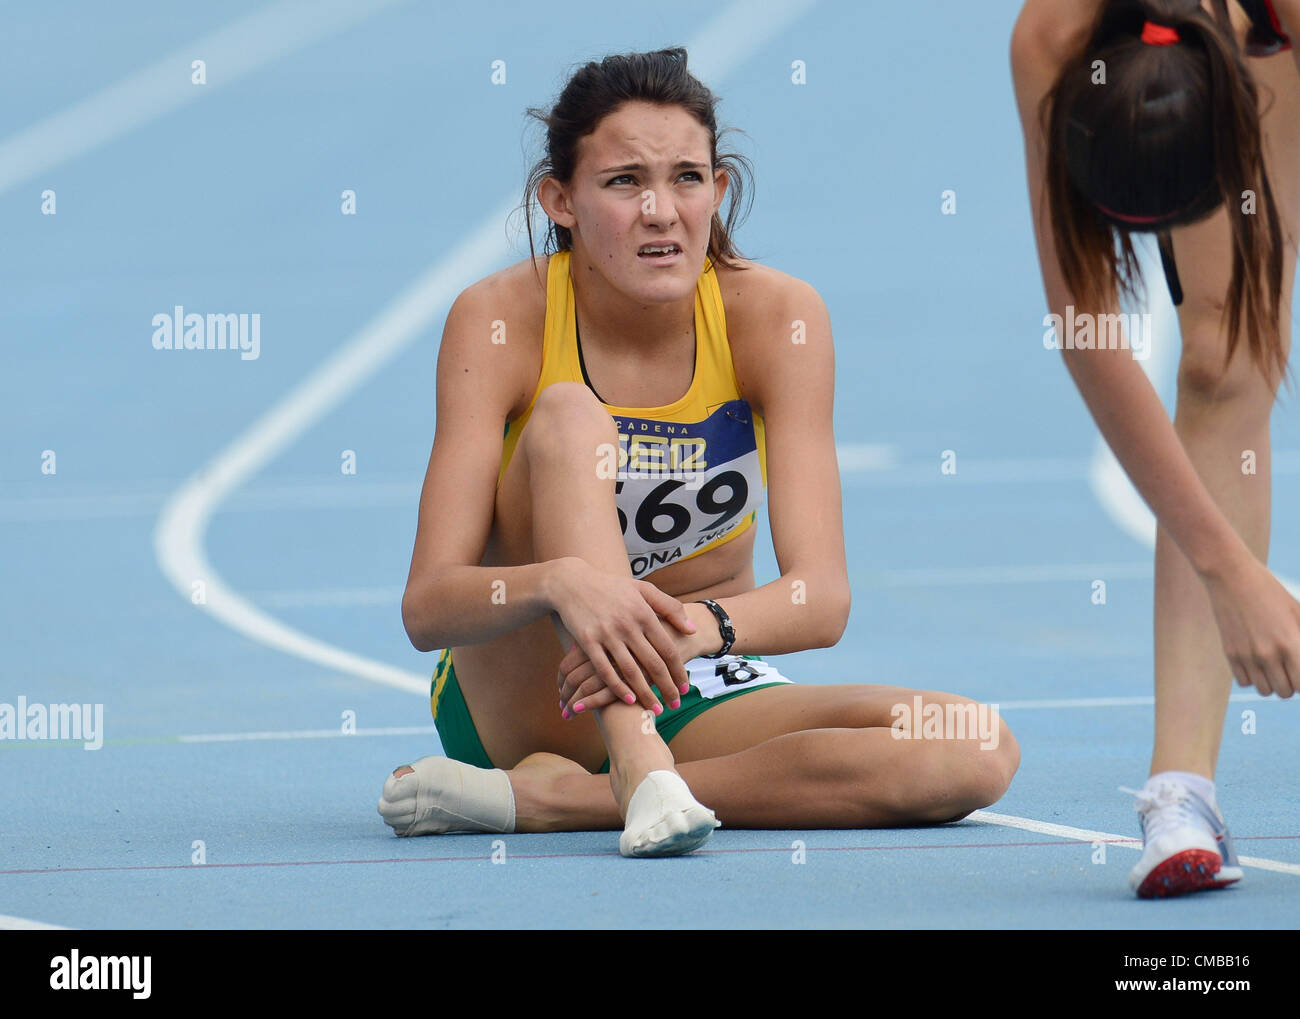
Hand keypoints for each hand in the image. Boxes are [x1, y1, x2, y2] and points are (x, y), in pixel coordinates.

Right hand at [545, 558, 699, 712]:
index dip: (678, 671)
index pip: (667, 649)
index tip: (686, 687)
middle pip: (653, 663)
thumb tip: (692, 629)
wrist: (572, 583)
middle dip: (667, 687)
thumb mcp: (643, 589)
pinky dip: (618, 687)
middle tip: (676, 704)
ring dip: (645, 693)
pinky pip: (605, 670)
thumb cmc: (611, 587)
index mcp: (644, 613)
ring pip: (631, 671)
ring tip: (656, 709)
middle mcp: (627, 625)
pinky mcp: (587, 641)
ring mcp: (607, 634)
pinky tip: (629, 700)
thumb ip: (669, 607)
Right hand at [1201, 552, 1299, 697]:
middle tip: (1290, 666)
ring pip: (1265, 690)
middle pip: (1285, 691)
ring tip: (1274, 666)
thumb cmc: (1270, 591)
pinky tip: (1256, 661)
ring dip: (1272, 682)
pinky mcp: (1230, 653)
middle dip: (1291, 682)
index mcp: (1290, 642)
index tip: (1299, 668)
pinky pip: (1245, 682)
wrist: (1230, 577)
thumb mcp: (1298, 612)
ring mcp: (1246, 655)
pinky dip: (1253, 677)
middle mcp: (1267, 654)